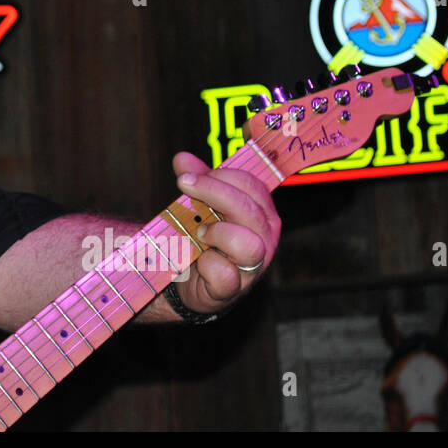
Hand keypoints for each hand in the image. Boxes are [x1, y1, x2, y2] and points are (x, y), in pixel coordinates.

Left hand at [169, 152, 279, 316]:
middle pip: (248, 209)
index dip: (220, 176)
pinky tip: (199, 260)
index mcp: (261, 212)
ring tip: (200, 232)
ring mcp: (253, 266)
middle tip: (184, 186)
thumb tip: (182, 158)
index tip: (188, 176)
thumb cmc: (203, 237)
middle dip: (212, 192)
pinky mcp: (233, 289)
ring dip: (218, 233)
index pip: (252, 185)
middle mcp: (265, 238)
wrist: (191, 279)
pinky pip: (225, 275)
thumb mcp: (200, 204)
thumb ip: (196, 179)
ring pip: (248, 244)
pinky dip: (206, 264)